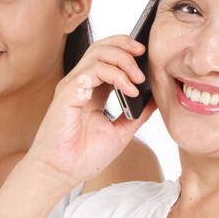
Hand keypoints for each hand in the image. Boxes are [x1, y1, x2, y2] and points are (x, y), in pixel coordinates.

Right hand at [24, 35, 156, 185]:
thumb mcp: (120, 132)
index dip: (128, 51)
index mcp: (92, 91)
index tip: (148, 57)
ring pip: (98, 52)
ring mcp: (73, 86)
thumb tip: (156, 99)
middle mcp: (81, 84)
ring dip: (124, 59)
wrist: (61, 173)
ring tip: (139, 78)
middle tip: (145, 54)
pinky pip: (94, 70)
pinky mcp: (68, 92)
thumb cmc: (83, 156)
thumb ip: (137, 115)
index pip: (108, 57)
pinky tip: (129, 90)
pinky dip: (116, 75)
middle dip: (126, 44)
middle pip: (102, 47)